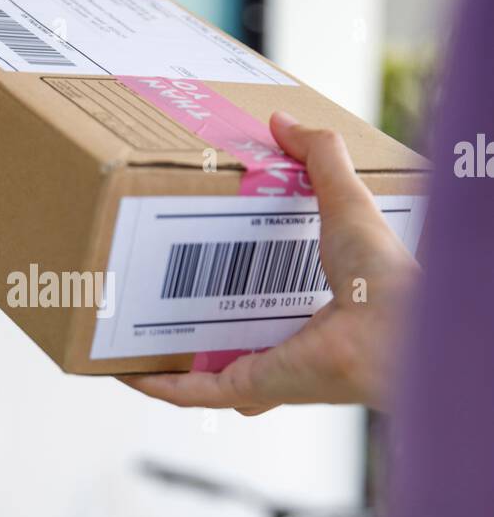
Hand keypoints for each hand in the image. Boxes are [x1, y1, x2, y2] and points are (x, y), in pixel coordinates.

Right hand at [121, 113, 420, 413]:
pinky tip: (123, 369)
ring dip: (162, 361)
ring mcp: (265, 372)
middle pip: (226, 342)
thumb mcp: (345, 198)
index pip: (264, 304)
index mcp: (311, 308)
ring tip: (125, 335)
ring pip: (200, 374)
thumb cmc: (382, 272)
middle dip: (187, 327)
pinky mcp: (247, 387)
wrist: (392, 324)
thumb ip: (318, 156)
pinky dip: (156, 384)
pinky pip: (191, 393)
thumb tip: (283, 122)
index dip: (234, 289)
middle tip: (153, 295)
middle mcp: (287, 348)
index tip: (203, 266)